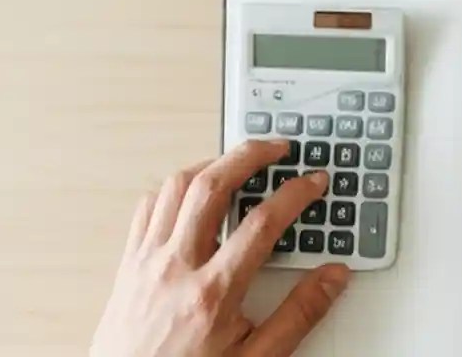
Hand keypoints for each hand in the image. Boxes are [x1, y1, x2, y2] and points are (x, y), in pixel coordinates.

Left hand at [91, 140, 349, 356]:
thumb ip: (299, 315)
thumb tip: (333, 278)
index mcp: (213, 293)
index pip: (262, 223)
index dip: (294, 194)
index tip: (312, 182)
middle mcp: (176, 268)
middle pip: (213, 187)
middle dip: (249, 155)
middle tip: (276, 146)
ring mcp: (147, 262)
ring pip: (176, 188)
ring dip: (210, 164)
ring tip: (237, 160)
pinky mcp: (129, 265)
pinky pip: (148, 207)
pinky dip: (172, 187)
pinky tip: (190, 189)